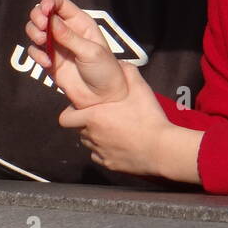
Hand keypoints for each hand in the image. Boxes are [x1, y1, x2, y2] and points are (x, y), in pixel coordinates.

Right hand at [25, 0, 127, 108]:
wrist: (102, 98)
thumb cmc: (104, 71)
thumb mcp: (90, 51)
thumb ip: (69, 36)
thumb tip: (50, 20)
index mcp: (80, 22)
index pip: (59, 3)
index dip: (49, 3)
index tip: (44, 13)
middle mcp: (66, 31)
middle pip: (42, 13)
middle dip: (37, 18)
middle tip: (41, 30)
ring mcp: (56, 45)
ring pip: (34, 30)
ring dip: (34, 34)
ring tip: (42, 43)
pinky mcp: (49, 60)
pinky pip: (34, 51)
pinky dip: (36, 55)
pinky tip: (47, 64)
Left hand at [60, 64, 202, 181]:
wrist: (162, 150)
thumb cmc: (149, 119)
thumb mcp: (141, 90)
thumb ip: (129, 73)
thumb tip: (122, 63)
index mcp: (93, 117)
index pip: (65, 118)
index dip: (70, 113)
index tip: (80, 109)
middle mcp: (92, 136)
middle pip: (77, 130)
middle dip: (84, 124)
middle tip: (100, 117)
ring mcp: (100, 152)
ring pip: (88, 143)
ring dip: (94, 136)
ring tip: (111, 129)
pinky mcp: (109, 164)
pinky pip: (100, 156)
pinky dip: (104, 151)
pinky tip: (118, 144)